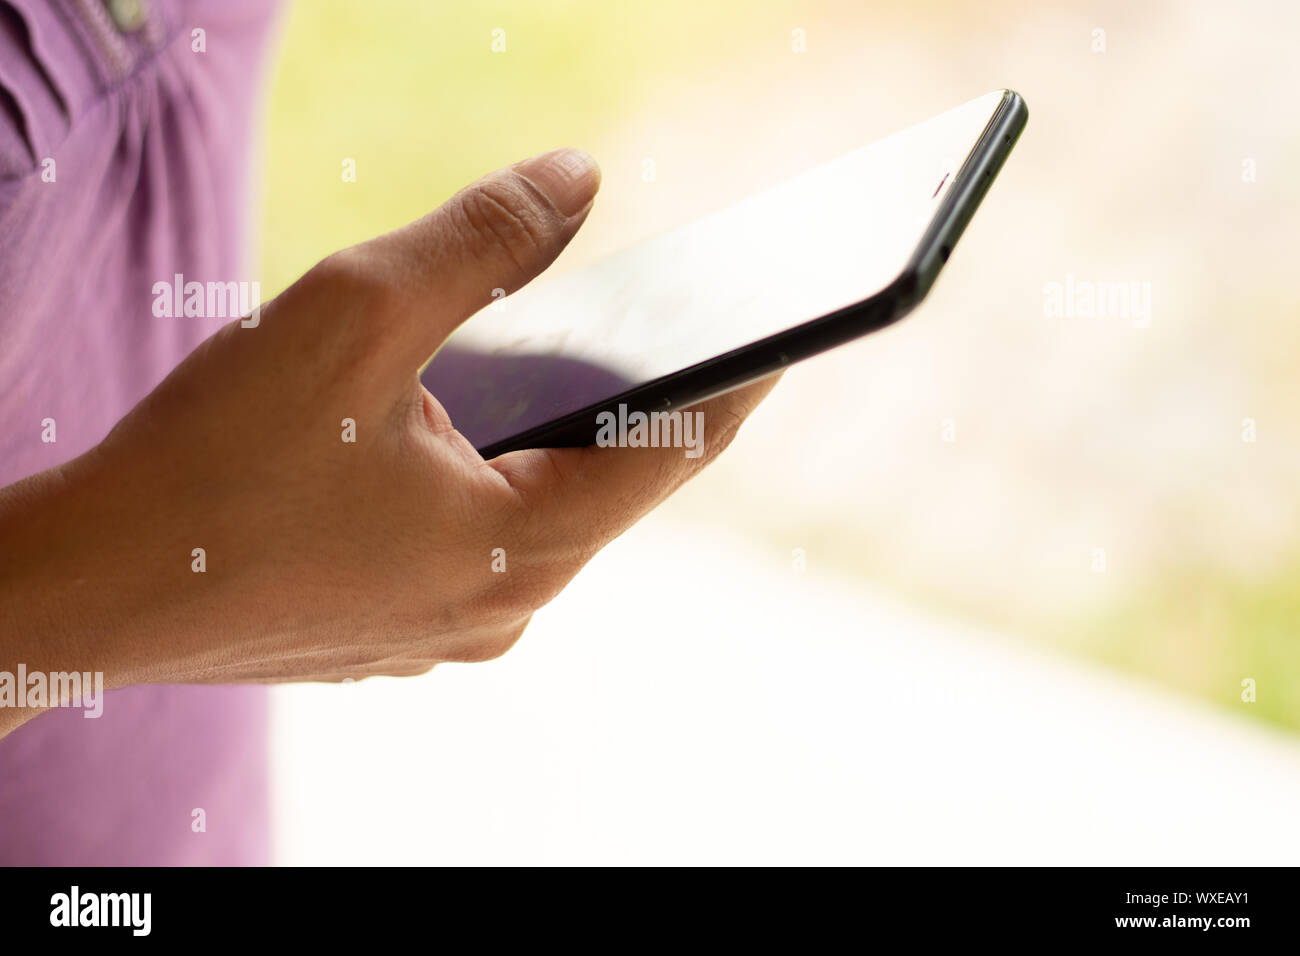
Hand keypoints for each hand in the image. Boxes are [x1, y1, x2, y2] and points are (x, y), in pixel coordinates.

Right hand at [0, 148, 777, 714]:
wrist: (83, 592)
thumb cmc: (210, 460)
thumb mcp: (355, 314)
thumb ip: (481, 239)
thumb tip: (576, 180)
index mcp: (520, 548)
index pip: (677, 449)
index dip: (742, 374)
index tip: (791, 319)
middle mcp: (499, 609)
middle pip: (606, 482)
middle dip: (634, 397)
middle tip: (677, 317)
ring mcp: (443, 630)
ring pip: (533, 511)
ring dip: (549, 437)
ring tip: (569, 358)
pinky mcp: (392, 628)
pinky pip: (471, 539)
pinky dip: (484, 476)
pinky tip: (456, 426)